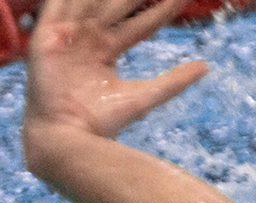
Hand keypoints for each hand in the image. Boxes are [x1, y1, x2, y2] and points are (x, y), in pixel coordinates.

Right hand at [24, 0, 207, 139]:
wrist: (68, 136)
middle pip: (117, 5)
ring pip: (92, 0)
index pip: (140, 23)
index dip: (160, 10)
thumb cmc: (102, 121)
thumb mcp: (145, 95)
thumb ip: (174, 80)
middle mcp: (88, 39)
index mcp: (106, 50)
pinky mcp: (49, 36)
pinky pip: (59, 4)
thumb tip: (206, 66)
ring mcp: (68, 35)